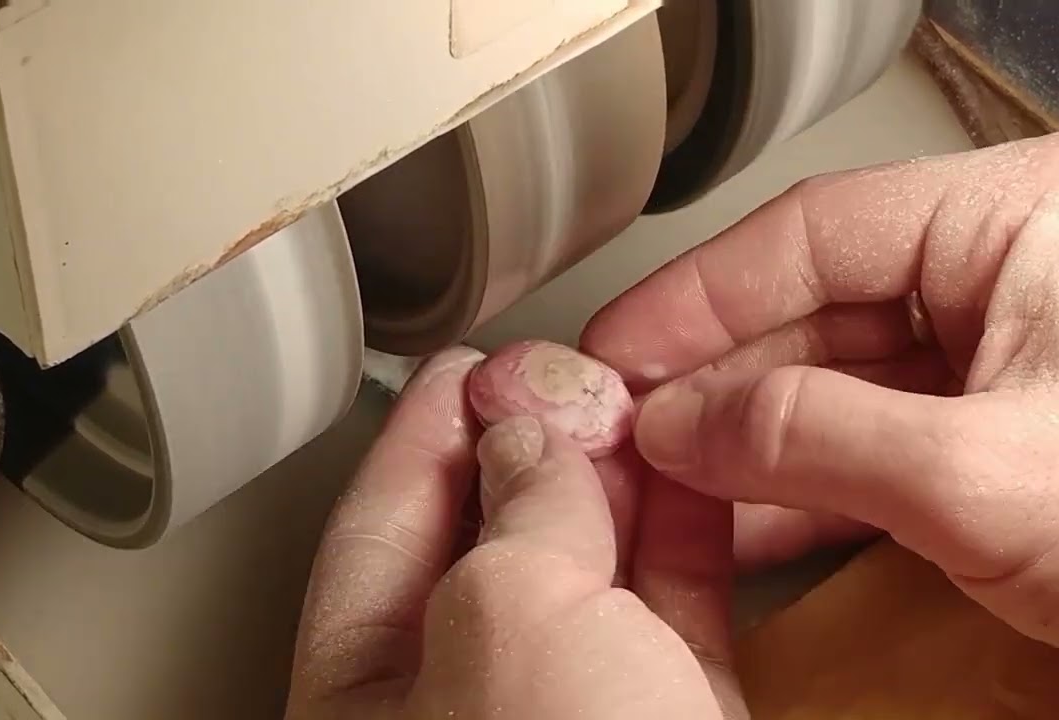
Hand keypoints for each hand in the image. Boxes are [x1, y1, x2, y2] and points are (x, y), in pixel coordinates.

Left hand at [286, 348, 744, 719]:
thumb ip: (514, 510)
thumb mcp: (510, 621)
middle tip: (564, 369)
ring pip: (582, 572)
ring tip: (635, 402)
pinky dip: (682, 539)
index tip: (462, 366)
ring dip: (612, 480)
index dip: (420, 438)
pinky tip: (694, 475)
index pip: (376, 533)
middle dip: (525, 444)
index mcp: (363, 703)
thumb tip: (528, 436)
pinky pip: (666, 614)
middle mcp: (459, 713)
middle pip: (482, 542)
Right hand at [581, 129, 1058, 661]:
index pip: (815, 234)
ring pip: (843, 383)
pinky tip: (739, 514)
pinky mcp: (1011, 439)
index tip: (618, 352)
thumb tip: (684, 424)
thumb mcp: (989, 477)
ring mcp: (1013, 361)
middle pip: (818, 311)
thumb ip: (815, 438)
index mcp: (1026, 222)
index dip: (697, 296)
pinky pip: (882, 443)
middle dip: (716, 383)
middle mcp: (1015, 278)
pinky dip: (808, 483)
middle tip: (630, 433)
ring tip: (665, 481)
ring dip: (749, 440)